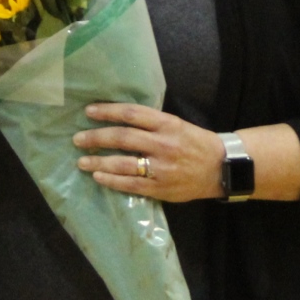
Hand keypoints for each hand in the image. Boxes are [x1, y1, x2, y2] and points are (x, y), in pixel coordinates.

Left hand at [74, 103, 226, 202]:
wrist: (222, 168)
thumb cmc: (194, 142)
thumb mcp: (176, 124)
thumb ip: (150, 123)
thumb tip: (115, 118)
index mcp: (167, 124)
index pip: (131, 114)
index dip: (107, 111)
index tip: (88, 111)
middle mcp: (163, 144)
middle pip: (123, 138)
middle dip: (96, 138)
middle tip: (77, 139)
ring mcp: (162, 168)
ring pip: (124, 164)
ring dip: (99, 162)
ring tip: (81, 162)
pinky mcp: (162, 188)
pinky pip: (132, 185)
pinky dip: (112, 181)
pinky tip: (98, 178)